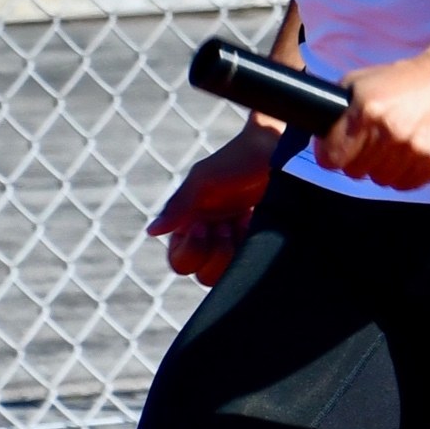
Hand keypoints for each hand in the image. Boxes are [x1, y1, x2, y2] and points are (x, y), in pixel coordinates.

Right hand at [147, 122, 278, 286]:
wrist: (278, 151)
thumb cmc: (236, 160)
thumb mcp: (202, 180)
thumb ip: (178, 206)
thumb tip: (151, 232)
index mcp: (191, 227)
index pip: (181, 263)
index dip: (192, 250)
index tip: (204, 223)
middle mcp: (213, 239)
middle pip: (203, 276)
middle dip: (216, 252)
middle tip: (227, 222)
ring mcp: (238, 242)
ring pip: (228, 276)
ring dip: (234, 251)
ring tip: (243, 221)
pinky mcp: (263, 241)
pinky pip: (255, 264)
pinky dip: (255, 248)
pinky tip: (258, 222)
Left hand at [316, 48, 429, 190]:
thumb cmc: (408, 77)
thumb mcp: (364, 80)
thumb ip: (340, 108)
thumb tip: (323, 136)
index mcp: (366, 111)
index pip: (331, 158)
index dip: (332, 155)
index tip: (338, 150)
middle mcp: (389, 132)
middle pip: (355, 172)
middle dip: (359, 160)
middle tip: (373, 145)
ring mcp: (415, 148)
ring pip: (382, 180)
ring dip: (385, 169)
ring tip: (397, 148)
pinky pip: (409, 184)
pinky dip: (408, 174)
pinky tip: (413, 155)